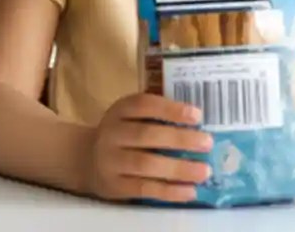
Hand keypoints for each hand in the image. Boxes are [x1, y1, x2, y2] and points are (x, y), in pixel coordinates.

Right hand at [84, 93, 213, 203]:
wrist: (86, 159)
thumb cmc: (122, 134)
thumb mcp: (131, 117)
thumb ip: (157, 116)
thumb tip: (199, 126)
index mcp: (120, 110)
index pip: (144, 104)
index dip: (171, 109)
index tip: (198, 115)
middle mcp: (112, 133)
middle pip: (146, 135)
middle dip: (180, 139)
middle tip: (207, 143)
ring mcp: (111, 161)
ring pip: (145, 164)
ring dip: (178, 168)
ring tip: (204, 171)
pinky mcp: (114, 185)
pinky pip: (144, 188)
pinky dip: (169, 190)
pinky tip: (189, 190)